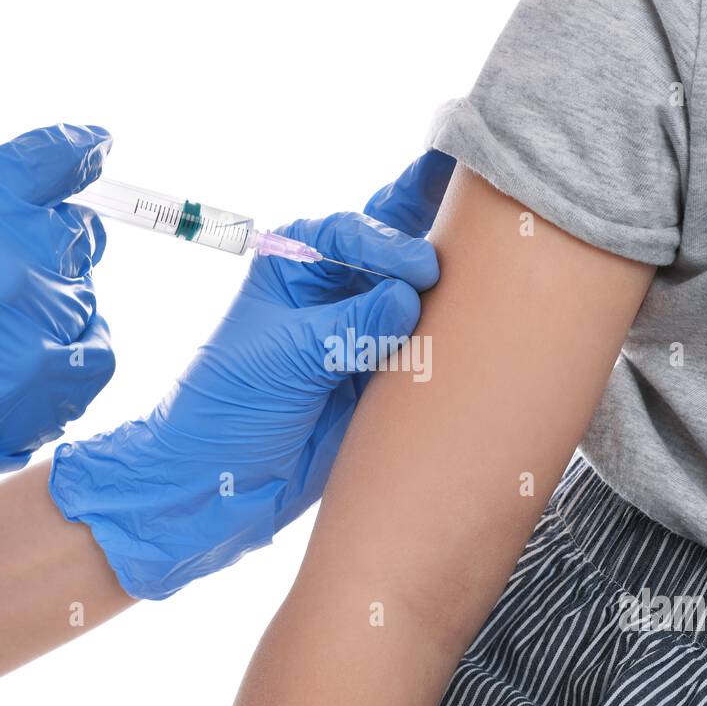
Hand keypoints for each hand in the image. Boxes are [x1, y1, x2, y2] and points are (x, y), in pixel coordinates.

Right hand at [0, 122, 114, 644]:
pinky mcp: (56, 387)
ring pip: (83, 292)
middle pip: (75, 230)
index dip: (77, 149)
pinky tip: (22, 360)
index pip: (54, 158)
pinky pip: (96, 350)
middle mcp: (19, 257)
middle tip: (2, 269)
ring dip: (50, 300)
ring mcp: (44, 324)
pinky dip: (73, 349)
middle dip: (50, 238)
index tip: (93, 146)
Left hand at [48, 150, 453, 598]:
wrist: (221, 482)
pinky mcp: (379, 373)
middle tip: (477, 223)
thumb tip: (411, 300)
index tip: (421, 271)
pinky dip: (445, 341)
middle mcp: (332, 289)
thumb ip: (351, 324)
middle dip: (430, 236)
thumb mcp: (286, 355)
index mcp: (294, 263)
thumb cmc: (228, 404)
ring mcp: (360, 329)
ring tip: (485, 284)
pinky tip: (477, 332)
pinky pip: (423, 348)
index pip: (352, 234)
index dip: (390, 246)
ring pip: (417, 298)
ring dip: (446, 293)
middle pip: (392, 249)